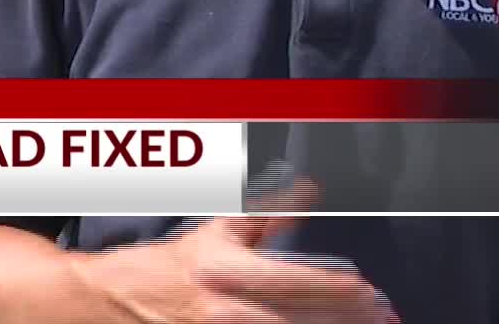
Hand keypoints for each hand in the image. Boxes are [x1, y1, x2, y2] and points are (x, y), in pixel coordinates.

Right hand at [73, 180, 395, 322]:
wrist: (110, 304)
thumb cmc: (171, 265)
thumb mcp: (218, 231)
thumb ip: (268, 213)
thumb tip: (312, 188)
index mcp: (227, 268)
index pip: (299, 280)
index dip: (343, 291)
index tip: (375, 293)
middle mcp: (225, 310)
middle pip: (303, 320)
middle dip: (351, 322)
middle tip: (388, 318)